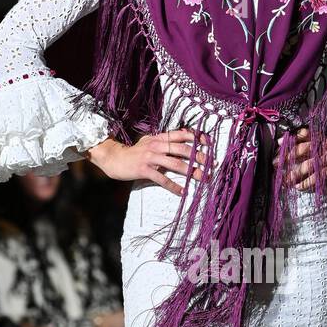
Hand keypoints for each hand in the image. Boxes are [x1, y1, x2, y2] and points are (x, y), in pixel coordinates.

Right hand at [85, 129, 208, 196]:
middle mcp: (157, 145)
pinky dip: (174, 186)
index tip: (210, 143)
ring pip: (176, 164)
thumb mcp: (149, 141)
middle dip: (200, 157)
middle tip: (212, 164)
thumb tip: (183, 140)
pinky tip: (183, 192)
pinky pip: (162, 179)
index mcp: (160, 138)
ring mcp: (150, 158)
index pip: (182, 134)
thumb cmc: (134, 152)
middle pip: (183, 150)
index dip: (197, 138)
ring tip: (203, 178)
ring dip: (191, 172)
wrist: (114, 158)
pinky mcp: (144, 170)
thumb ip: (164, 141)